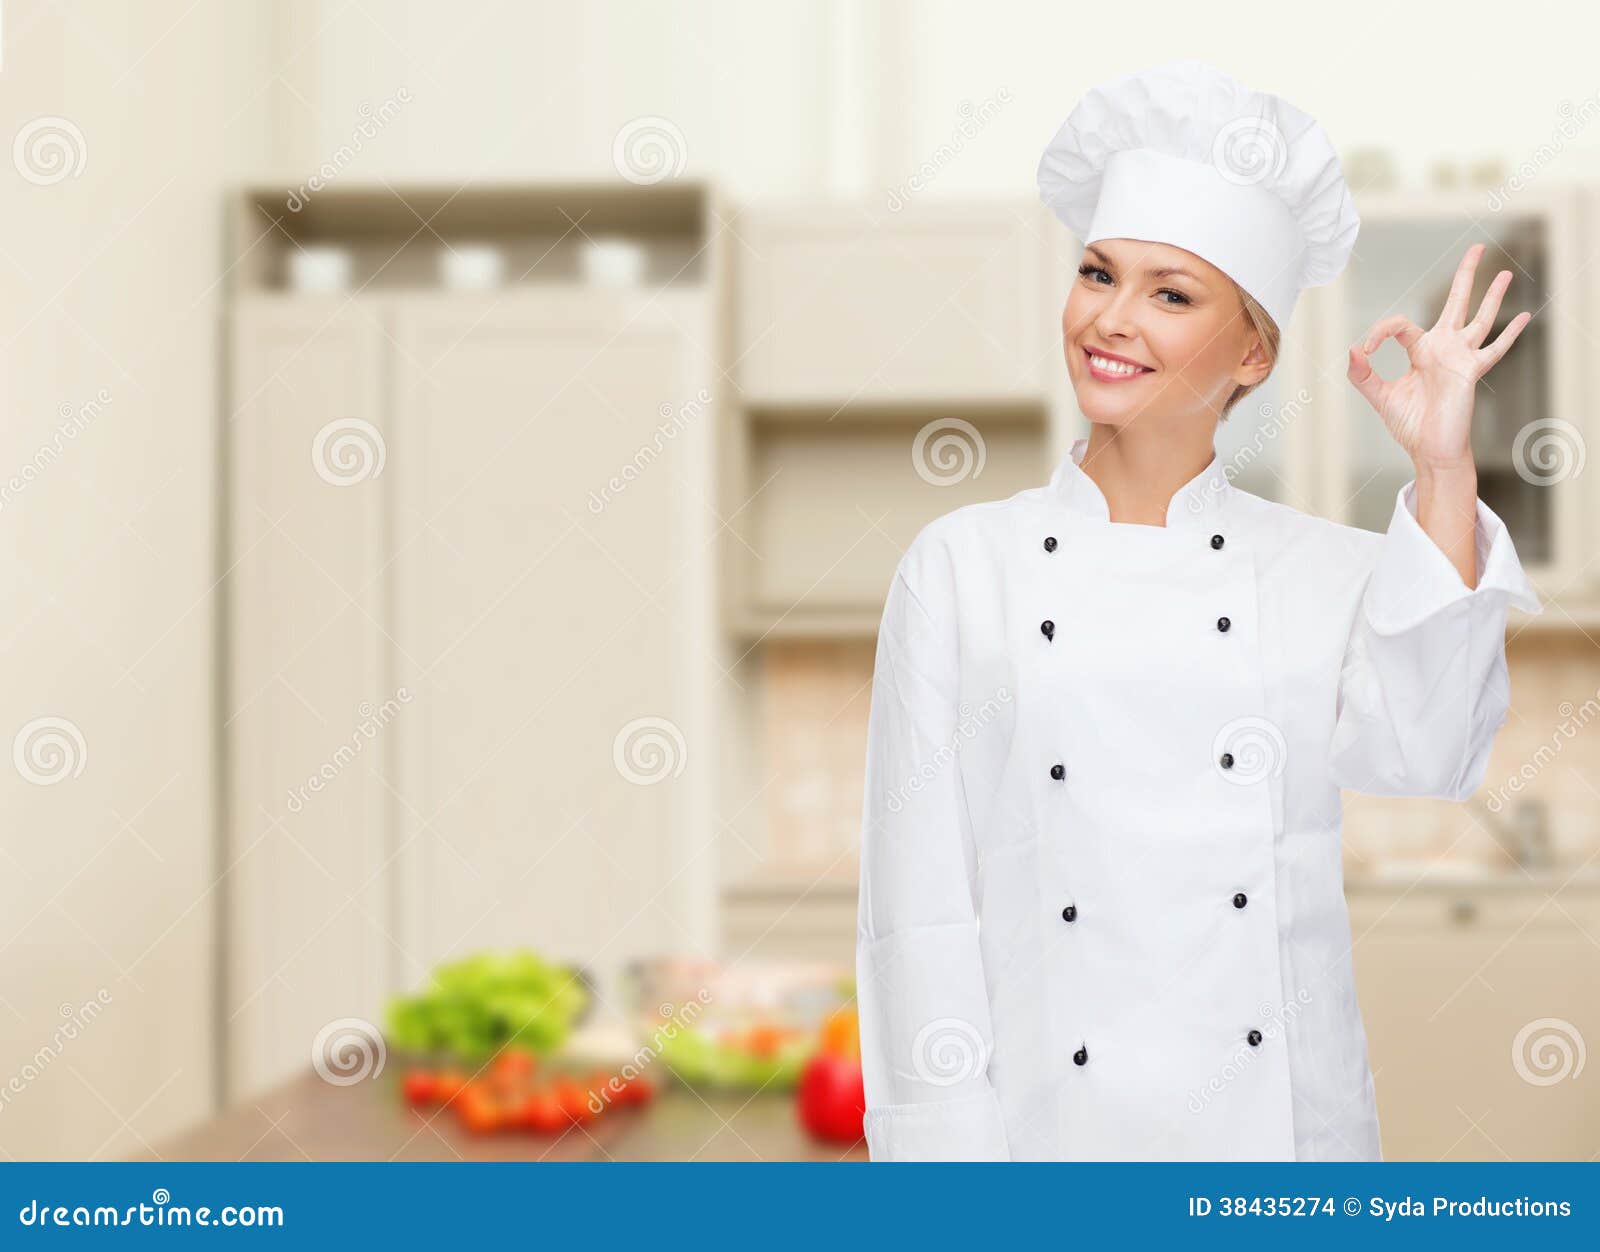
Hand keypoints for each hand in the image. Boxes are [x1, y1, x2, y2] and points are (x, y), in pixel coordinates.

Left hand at [1346, 242, 1531, 471]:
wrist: (1429, 449)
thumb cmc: (1410, 424)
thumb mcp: (1380, 397)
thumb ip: (1363, 375)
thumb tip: (1352, 350)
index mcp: (1420, 351)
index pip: (1401, 325)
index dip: (1380, 332)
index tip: (1365, 350)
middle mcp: (1443, 348)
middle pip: (1457, 302)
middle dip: (1465, 275)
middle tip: (1477, 248)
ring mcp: (1461, 358)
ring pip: (1480, 318)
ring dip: (1492, 295)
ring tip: (1504, 272)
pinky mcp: (1471, 371)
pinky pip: (1494, 349)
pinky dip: (1509, 334)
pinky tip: (1524, 316)